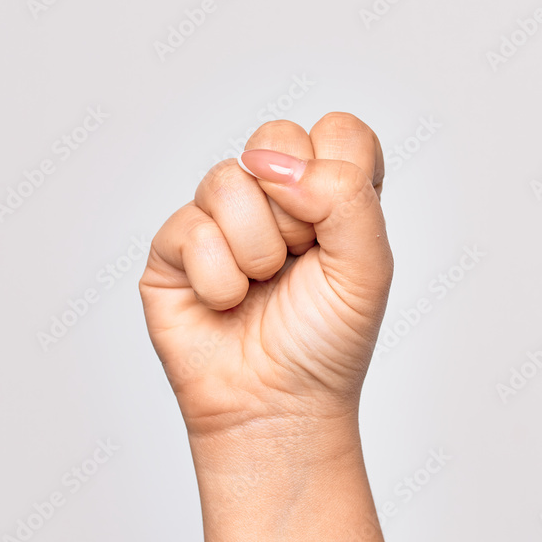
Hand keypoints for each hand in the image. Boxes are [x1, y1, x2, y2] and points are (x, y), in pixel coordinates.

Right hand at [138, 112, 393, 441]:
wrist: (278, 408)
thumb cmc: (324, 346)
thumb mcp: (367, 269)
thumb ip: (346, 195)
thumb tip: (273, 162)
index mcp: (328, 197)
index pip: (338, 133)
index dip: (339, 176)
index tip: (336, 236)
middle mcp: (273, 199)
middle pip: (278, 138)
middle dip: (295, 213)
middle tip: (296, 265)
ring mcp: (219, 220)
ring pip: (229, 179)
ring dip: (256, 251)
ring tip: (259, 290)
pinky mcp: (174, 249)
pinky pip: (191, 227)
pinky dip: (218, 278)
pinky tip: (226, 305)